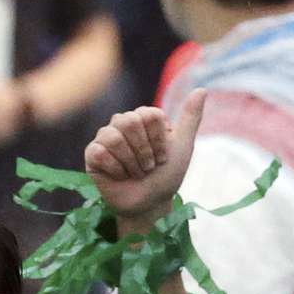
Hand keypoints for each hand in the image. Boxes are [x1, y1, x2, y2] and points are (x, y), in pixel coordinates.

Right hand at [85, 89, 206, 229]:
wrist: (150, 203)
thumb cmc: (166, 175)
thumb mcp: (183, 146)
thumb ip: (191, 117)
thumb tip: (202, 89)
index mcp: (143, 118)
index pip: (148, 114)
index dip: (158, 139)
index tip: (163, 157)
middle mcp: (122, 123)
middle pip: (129, 122)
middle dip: (144, 151)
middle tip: (148, 167)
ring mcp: (105, 138)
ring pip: (113, 137)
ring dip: (130, 162)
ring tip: (135, 173)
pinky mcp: (92, 154)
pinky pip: (99, 152)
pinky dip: (115, 168)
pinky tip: (119, 176)